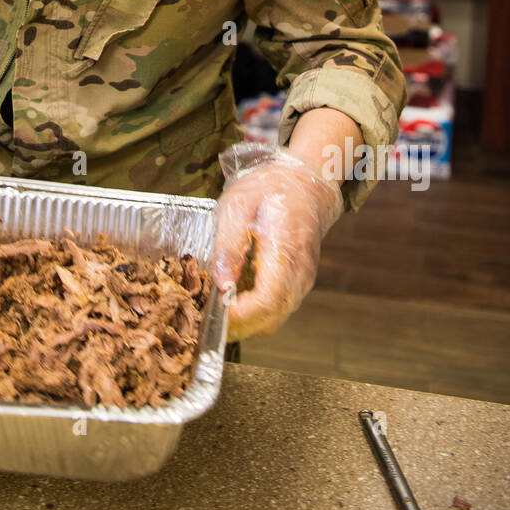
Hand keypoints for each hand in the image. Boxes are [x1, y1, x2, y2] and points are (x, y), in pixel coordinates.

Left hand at [212, 141, 343, 340]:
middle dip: (236, 326)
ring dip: (244, 323)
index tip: (211, 310)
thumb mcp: (237, 205)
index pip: (266, 300)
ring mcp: (303, 281)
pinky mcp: (299, 284)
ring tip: (215, 309)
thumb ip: (229, 245)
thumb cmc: (268, 189)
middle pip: (270, 319)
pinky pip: (276, 310)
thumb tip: (221, 284)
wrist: (304, 184)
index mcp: (285, 249)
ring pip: (273, 319)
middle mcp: (300, 273)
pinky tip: (233, 300)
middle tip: (205, 316)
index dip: (238, 314)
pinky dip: (253, 314)